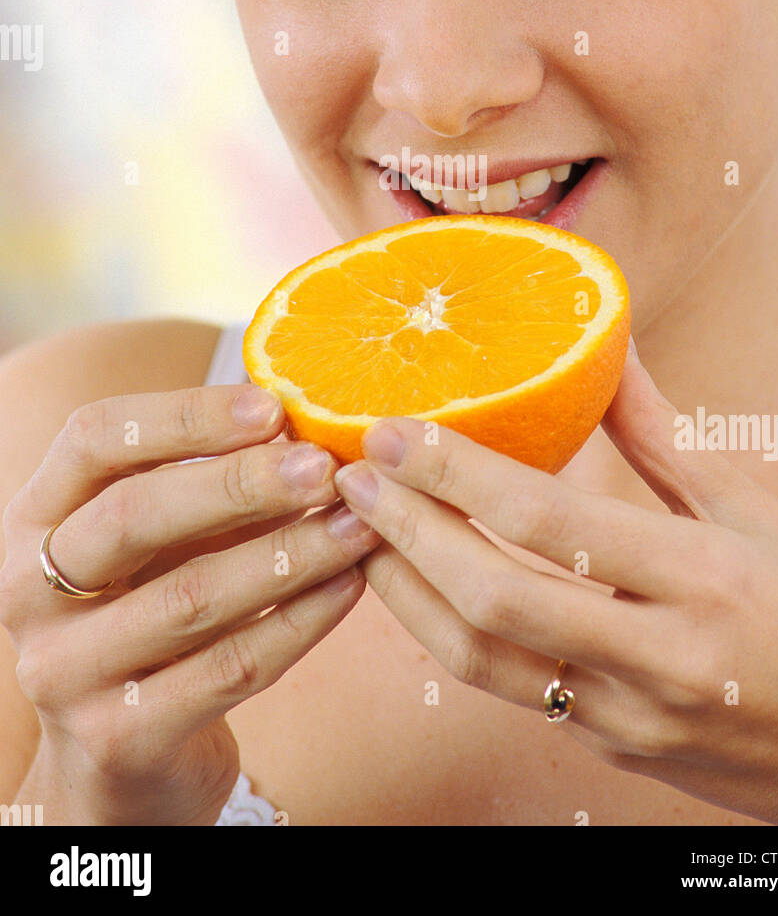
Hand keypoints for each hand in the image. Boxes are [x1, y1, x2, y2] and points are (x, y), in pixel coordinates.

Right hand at [0, 385, 378, 825]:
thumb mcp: (161, 540)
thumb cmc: (150, 613)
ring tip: (358, 525)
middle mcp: (29, 589)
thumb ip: (211, 482)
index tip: (274, 406)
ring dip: (289, 555)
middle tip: (323, 468)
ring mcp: (67, 670)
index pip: (95, 437)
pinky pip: (227, 669)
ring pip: (190, 597)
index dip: (186, 415)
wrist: (118, 758)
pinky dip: (299, 623)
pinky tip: (349, 587)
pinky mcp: (120, 737)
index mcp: (36, 516)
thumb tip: (304, 424)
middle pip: (134, 514)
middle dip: (239, 484)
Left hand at [334, 342, 777, 824]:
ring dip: (408, 593)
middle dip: (407, 533)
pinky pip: (514, 691)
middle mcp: (658, 658)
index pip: (550, 523)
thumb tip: (605, 349)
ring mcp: (630, 719)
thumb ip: (662, 437)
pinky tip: (421, 587)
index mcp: (701, 580)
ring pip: (484, 663)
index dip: (457, 474)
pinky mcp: (614, 754)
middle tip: (351, 474)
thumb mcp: (753, 514)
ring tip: (364, 530)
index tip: (393, 431)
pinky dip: (452, 636)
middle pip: (495, 600)